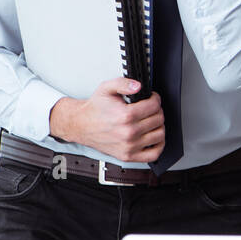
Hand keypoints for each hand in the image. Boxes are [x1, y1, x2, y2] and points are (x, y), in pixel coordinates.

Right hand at [49, 78, 165, 162]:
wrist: (80, 125)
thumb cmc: (94, 109)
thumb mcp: (106, 88)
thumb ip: (123, 83)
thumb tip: (138, 86)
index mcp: (125, 115)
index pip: (155, 106)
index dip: (155, 99)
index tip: (151, 98)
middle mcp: (128, 132)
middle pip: (158, 119)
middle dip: (157, 110)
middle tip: (149, 108)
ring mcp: (129, 146)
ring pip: (159, 134)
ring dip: (158, 126)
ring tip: (150, 120)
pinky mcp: (128, 156)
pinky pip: (154, 154)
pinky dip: (158, 145)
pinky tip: (152, 136)